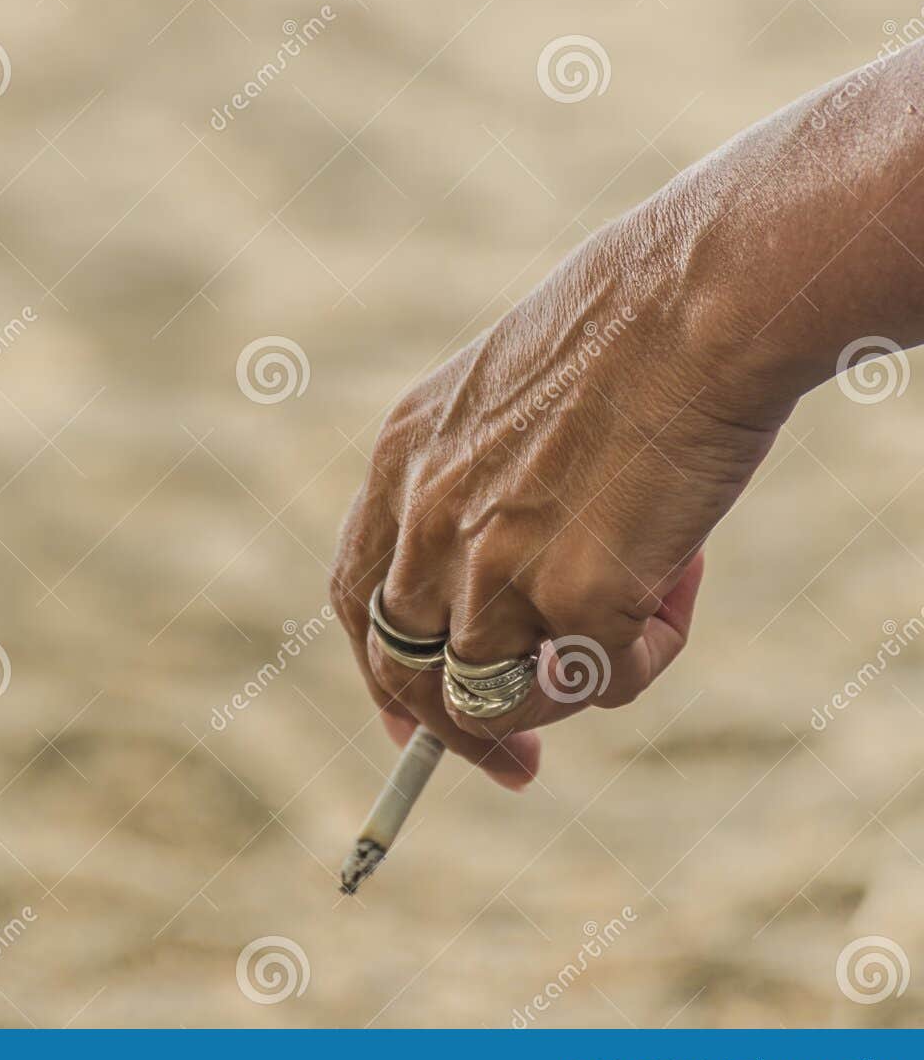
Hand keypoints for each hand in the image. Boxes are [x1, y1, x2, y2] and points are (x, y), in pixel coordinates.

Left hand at [330, 197, 780, 787]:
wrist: (703, 293)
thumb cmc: (632, 331)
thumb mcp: (503, 400)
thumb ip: (480, 490)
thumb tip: (512, 598)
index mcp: (400, 461)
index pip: (357, 598)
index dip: (380, 672)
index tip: (410, 723)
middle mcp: (426, 519)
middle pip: (408, 670)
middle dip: (457, 734)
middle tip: (521, 767)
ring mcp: (491, 563)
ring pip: (496, 695)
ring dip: (572, 684)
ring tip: (651, 607)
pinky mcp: (573, 596)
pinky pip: (593, 686)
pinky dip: (641, 663)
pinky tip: (679, 589)